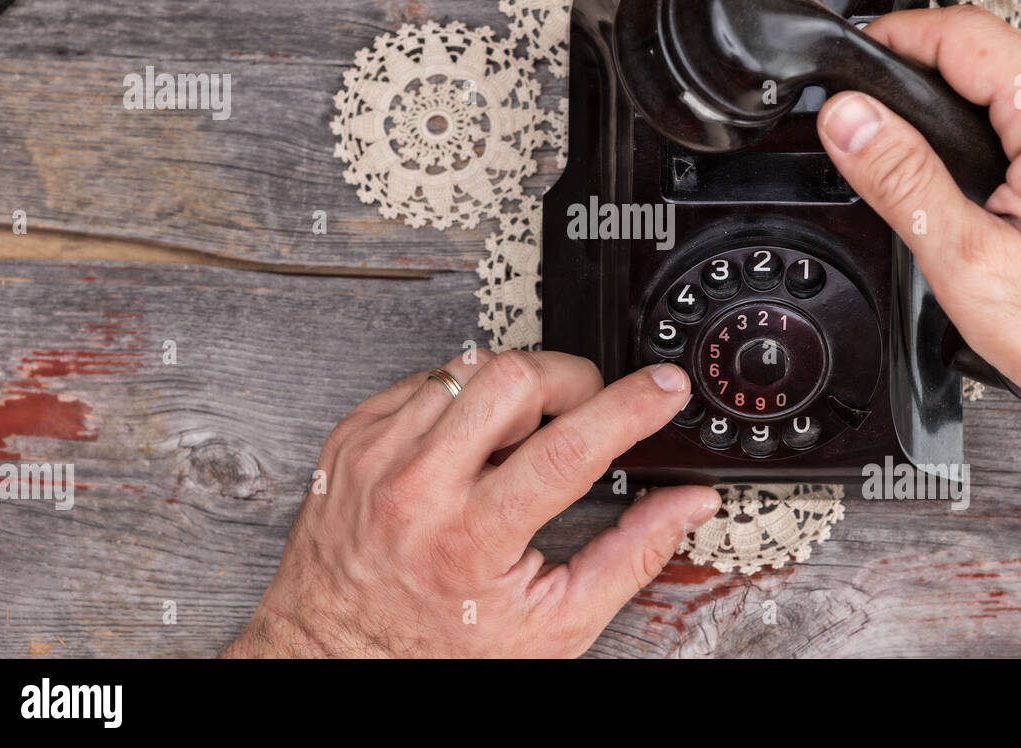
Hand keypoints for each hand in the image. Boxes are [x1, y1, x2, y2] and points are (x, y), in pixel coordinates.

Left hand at [223, 351, 718, 657]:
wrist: (333, 654)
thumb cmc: (440, 647)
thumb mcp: (553, 624)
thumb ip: (631, 556)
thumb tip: (687, 505)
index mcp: (472, 537)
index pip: (569, 447)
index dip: (630, 407)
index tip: (664, 386)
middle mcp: (417, 487)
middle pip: (514, 378)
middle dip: (570, 380)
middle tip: (584, 411)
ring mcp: (378, 454)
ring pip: (470, 367)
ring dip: (516, 387)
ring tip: (522, 435)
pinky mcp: (355, 435)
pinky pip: (427, 379)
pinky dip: (464, 396)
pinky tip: (471, 439)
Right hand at [816, 5, 1020, 655]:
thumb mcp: (968, 259)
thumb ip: (900, 177)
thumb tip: (850, 119)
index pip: (963, 34)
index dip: (895, 36)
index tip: (857, 51)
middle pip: (995, 57)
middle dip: (931, 86)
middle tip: (883, 124)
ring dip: (974, 116)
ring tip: (942, 177)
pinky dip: (1016, 140)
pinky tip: (1001, 197)